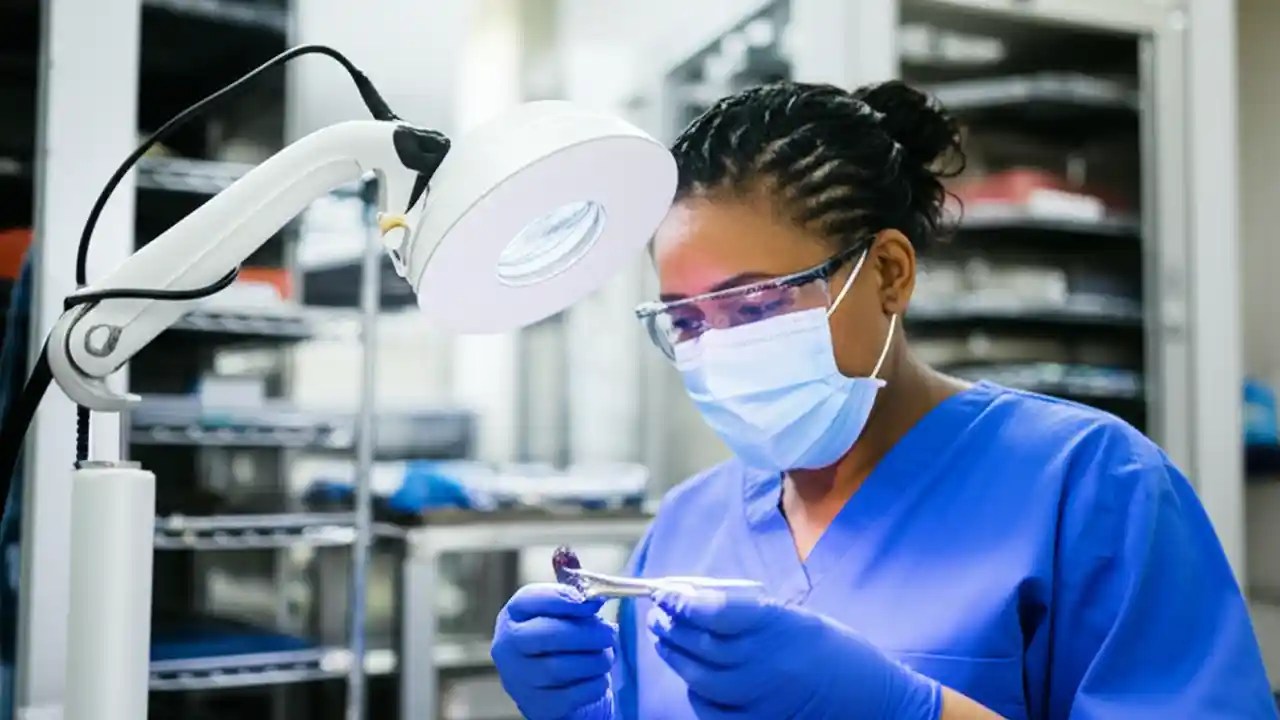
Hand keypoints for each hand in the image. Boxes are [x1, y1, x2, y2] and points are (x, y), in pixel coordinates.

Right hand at [491, 583, 617, 719]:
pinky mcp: (536, 706)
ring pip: (560, 667)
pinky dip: (593, 684)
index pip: (530, 599)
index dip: (563, 598)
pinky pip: (570, 694)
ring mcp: (519, 679)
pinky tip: (599, 677)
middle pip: (546, 634)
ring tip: (607, 654)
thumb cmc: (561, 643)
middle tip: (610, 631)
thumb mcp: (561, 612)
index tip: (591, 601)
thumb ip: (567, 586)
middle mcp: (507, 647)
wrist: (555, 690)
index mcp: (513, 616)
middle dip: (585, 632)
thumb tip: (567, 553)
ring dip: (593, 659)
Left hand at [648, 588, 940, 719]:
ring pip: (699, 677)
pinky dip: (694, 690)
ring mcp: (762, 700)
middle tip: (658, 610)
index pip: (717, 613)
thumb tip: (701, 601)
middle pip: (701, 645)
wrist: (877, 706)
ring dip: (675, 655)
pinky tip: (690, 675)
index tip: (667, 592)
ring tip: (664, 637)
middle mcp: (769, 665)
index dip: (684, 602)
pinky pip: (710, 709)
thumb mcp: (802, 621)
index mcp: (782, 629)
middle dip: (672, 625)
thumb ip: (754, 615)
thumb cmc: (840, 656)